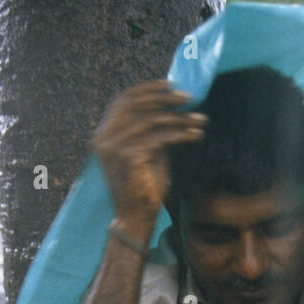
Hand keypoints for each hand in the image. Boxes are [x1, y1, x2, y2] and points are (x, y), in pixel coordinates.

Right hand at [91, 80, 207, 228]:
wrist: (134, 218)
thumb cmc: (143, 187)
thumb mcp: (147, 151)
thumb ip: (152, 129)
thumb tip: (172, 104)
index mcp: (103, 133)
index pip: (123, 99)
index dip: (147, 89)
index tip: (170, 85)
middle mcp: (104, 137)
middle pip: (137, 104)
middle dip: (165, 98)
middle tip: (189, 98)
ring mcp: (114, 146)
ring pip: (152, 120)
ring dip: (179, 117)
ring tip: (199, 119)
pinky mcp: (128, 156)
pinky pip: (160, 137)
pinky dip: (181, 134)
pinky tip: (196, 135)